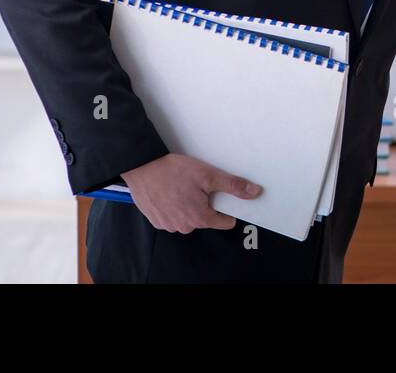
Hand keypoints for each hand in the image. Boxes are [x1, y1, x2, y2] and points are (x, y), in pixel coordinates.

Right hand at [120, 153, 261, 233]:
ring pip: (188, 217)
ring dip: (188, 205)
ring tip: (181, 187)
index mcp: (200, 218)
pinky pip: (172, 217)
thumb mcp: (208, 174)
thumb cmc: (173, 171)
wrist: (142, 167)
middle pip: (206, 218)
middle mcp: (185, 227)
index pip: (225, 221)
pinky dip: (173, 206)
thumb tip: (254, 192)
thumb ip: (232, 186)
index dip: (226, 207)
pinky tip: (170, 192)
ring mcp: (169, 225)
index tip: (220, 194)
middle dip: (205, 203)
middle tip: (197, 185)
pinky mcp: (156, 221)